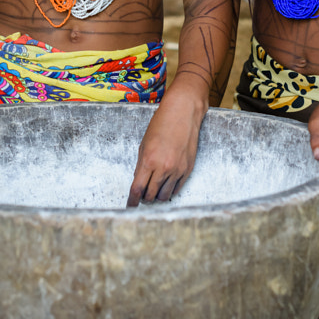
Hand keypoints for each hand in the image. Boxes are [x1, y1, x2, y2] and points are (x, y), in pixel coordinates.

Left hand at [126, 82, 206, 206]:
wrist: (183, 113)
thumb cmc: (161, 124)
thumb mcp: (144, 144)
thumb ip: (141, 165)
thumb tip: (139, 181)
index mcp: (149, 160)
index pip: (137, 188)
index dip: (132, 200)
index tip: (130, 205)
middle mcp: (163, 168)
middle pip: (150, 195)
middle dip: (144, 198)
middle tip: (141, 196)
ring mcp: (177, 170)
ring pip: (164, 196)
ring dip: (156, 196)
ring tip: (153, 192)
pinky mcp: (187, 169)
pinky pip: (177, 189)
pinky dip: (169, 191)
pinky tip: (165, 187)